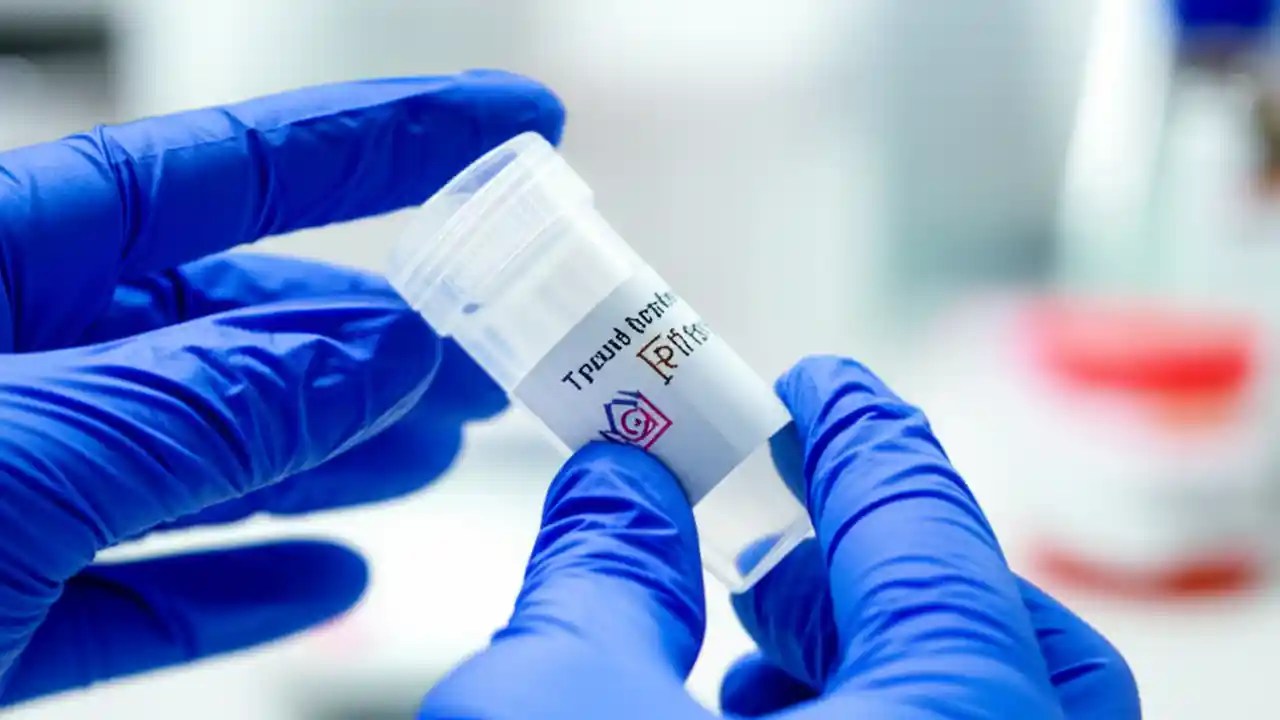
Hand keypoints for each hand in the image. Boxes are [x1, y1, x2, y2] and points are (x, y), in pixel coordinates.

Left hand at [0, 70, 562, 704]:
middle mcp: (10, 369)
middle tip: (497, 345)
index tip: (511, 125)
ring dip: (337, 454)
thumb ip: (213, 400)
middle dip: (381, 329)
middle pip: (237, 322)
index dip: (385, 139)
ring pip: (208, 455)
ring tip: (441, 449)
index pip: (227, 169)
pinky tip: (328, 575)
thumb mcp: (25, 452)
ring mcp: (5, 492)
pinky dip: (245, 585)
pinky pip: (145, 592)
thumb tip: (386, 351)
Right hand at [420, 356, 1140, 717]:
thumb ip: (593, 573)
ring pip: (979, 711)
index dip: (859, 433)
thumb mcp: (549, 710)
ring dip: (865, 655)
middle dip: (882, 555)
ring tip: (747, 644)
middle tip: (781, 524)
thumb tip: (612, 483)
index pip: (923, 527)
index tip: (818, 382)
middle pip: (1001, 631)